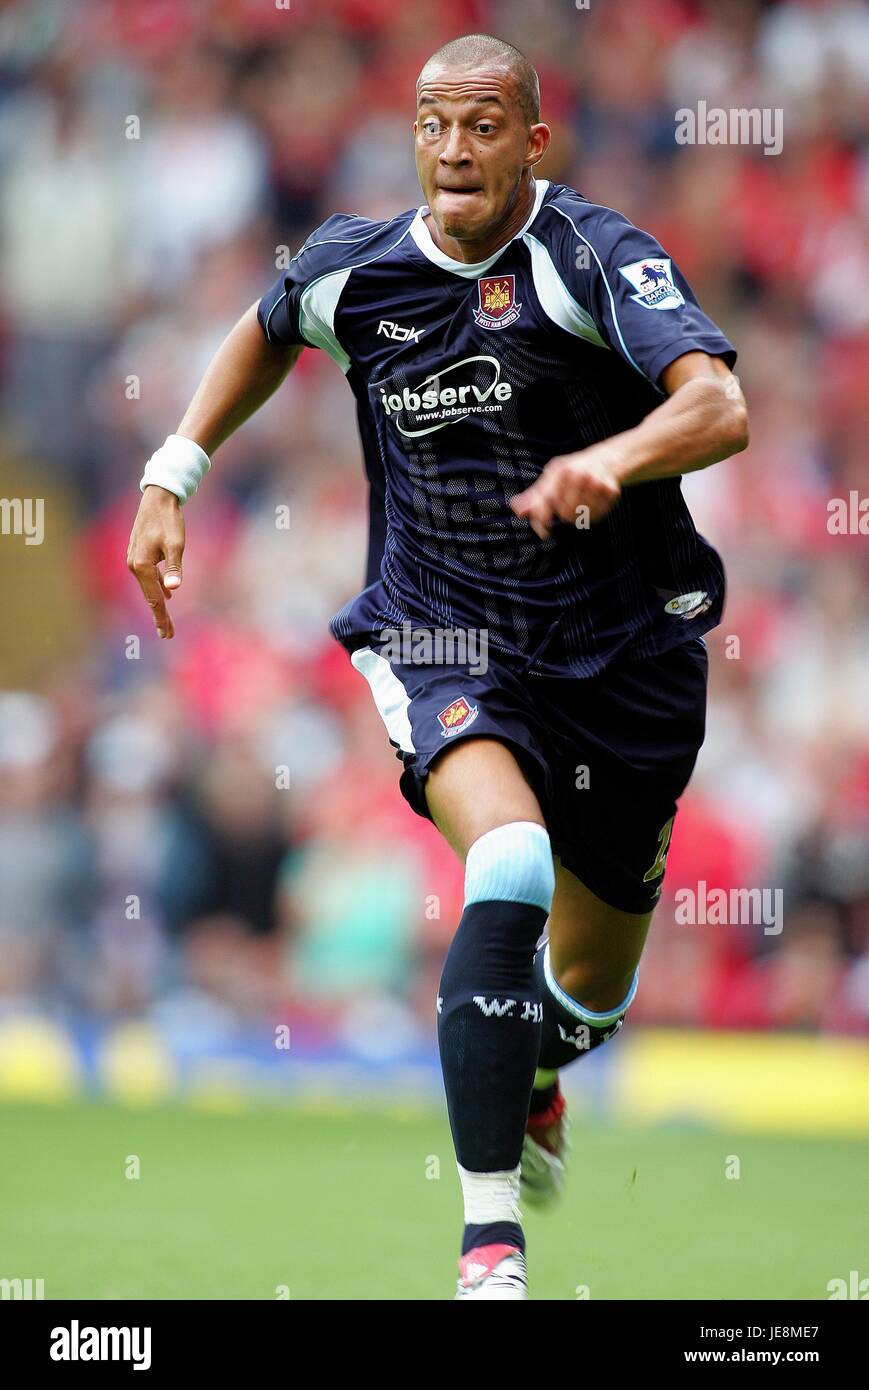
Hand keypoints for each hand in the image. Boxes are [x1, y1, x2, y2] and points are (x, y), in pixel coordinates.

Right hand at [126, 486, 184, 638]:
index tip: (167, 634)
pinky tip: (165, 595)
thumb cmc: (169, 521)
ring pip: (148, 587)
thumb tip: (173, 590)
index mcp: (142, 565)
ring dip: (158, 603)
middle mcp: (134, 565)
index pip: (154, 598)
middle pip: (149, 596)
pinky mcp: (138, 554)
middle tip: (168, 635)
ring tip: (166, 621)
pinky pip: (148, 578)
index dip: (162, 617)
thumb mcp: (176, 544)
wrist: (158, 499)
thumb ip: (174, 568)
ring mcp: (134, 560)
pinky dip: (156, 588)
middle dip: (159, 616)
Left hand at [510, 441, 624, 538]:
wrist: (606, 459)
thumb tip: (518, 511)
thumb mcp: (552, 479)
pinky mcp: (610, 490)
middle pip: (566, 514)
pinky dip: (594, 515)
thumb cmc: (572, 472)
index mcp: (560, 470)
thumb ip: (534, 496)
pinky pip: (597, 516)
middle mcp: (578, 474)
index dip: (543, 520)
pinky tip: (594, 503)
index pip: (547, 501)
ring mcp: (596, 481)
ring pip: (582, 517)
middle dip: (566, 515)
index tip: (545, 533)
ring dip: (580, 516)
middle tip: (570, 505)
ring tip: (583, 503)